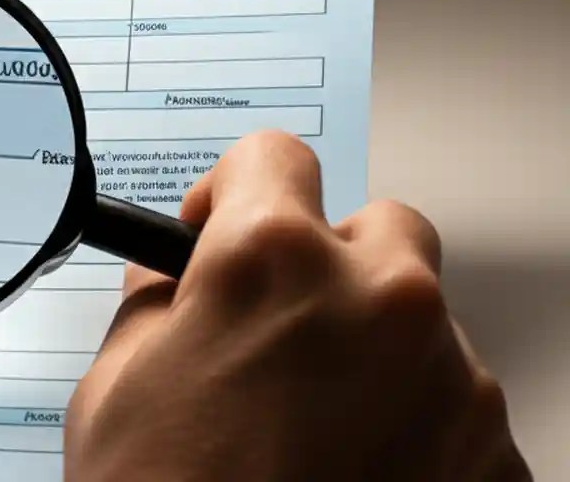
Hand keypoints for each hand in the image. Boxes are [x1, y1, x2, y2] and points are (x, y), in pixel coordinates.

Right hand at [64, 131, 530, 481]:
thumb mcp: (114, 388)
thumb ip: (154, 306)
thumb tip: (171, 279)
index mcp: (274, 264)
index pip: (273, 157)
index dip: (235, 189)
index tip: (225, 226)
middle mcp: (381, 301)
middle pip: (380, 226)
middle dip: (331, 262)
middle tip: (281, 325)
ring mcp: (452, 381)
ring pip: (425, 321)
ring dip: (376, 349)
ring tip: (314, 423)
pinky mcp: (494, 457)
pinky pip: (458, 407)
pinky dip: (414, 425)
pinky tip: (355, 471)